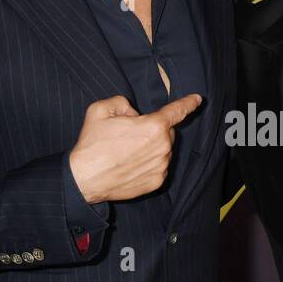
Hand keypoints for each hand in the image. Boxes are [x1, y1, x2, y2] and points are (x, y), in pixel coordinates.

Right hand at [68, 93, 202, 203]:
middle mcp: (163, 147)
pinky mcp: (157, 181)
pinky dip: (149, 163)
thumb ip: (122, 102)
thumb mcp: (100, 110)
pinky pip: (159, 166)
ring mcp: (161, 166)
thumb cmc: (92, 145)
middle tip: (129, 134)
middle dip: (153, 129)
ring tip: (126, 152)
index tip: (197, 99)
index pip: (177, 111)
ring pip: (163, 150)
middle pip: (166, 132)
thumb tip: (133, 113)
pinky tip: (131, 164)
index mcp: (153, 126)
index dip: (188, 103)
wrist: (84, 178)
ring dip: (151, 147)